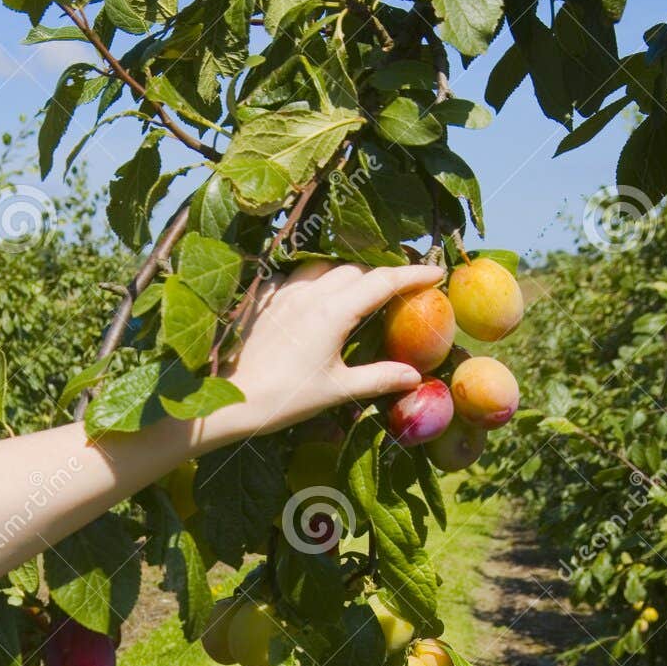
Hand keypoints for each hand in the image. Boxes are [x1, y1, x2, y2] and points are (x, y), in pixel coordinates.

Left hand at [202, 259, 444, 446]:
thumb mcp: (337, 390)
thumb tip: (414, 377)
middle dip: (384, 274)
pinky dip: (316, 280)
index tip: (436, 274)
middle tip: (403, 288)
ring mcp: (285, 291)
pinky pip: (297, 276)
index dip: (413, 275)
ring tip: (362, 289)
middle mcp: (311, 292)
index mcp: (334, 311)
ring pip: (326, 267)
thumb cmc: (285, 398)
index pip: (383, 281)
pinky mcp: (265, 298)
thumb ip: (378, 378)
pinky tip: (318, 296)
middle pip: (357, 270)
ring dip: (349, 273)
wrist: (229, 398)